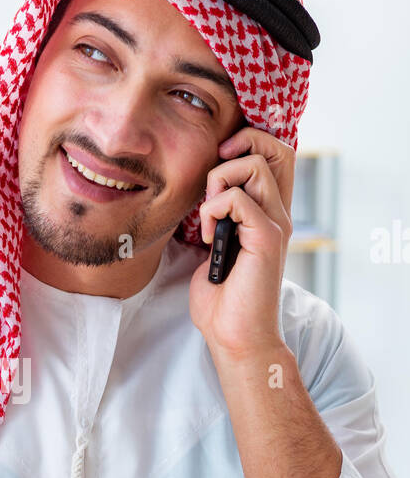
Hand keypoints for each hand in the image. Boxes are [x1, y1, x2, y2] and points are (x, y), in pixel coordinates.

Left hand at [188, 126, 294, 359]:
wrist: (235, 336)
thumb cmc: (222, 301)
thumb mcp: (215, 248)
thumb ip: (216, 217)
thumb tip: (199, 195)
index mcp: (269, 213)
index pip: (278, 155)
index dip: (251, 141)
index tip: (220, 159)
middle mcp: (279, 214)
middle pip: (275, 148)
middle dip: (238, 148)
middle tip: (213, 182)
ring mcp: (276, 224)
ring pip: (253, 166)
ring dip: (218, 182)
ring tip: (209, 215)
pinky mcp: (266, 238)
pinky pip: (237, 198)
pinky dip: (213, 210)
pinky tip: (209, 236)